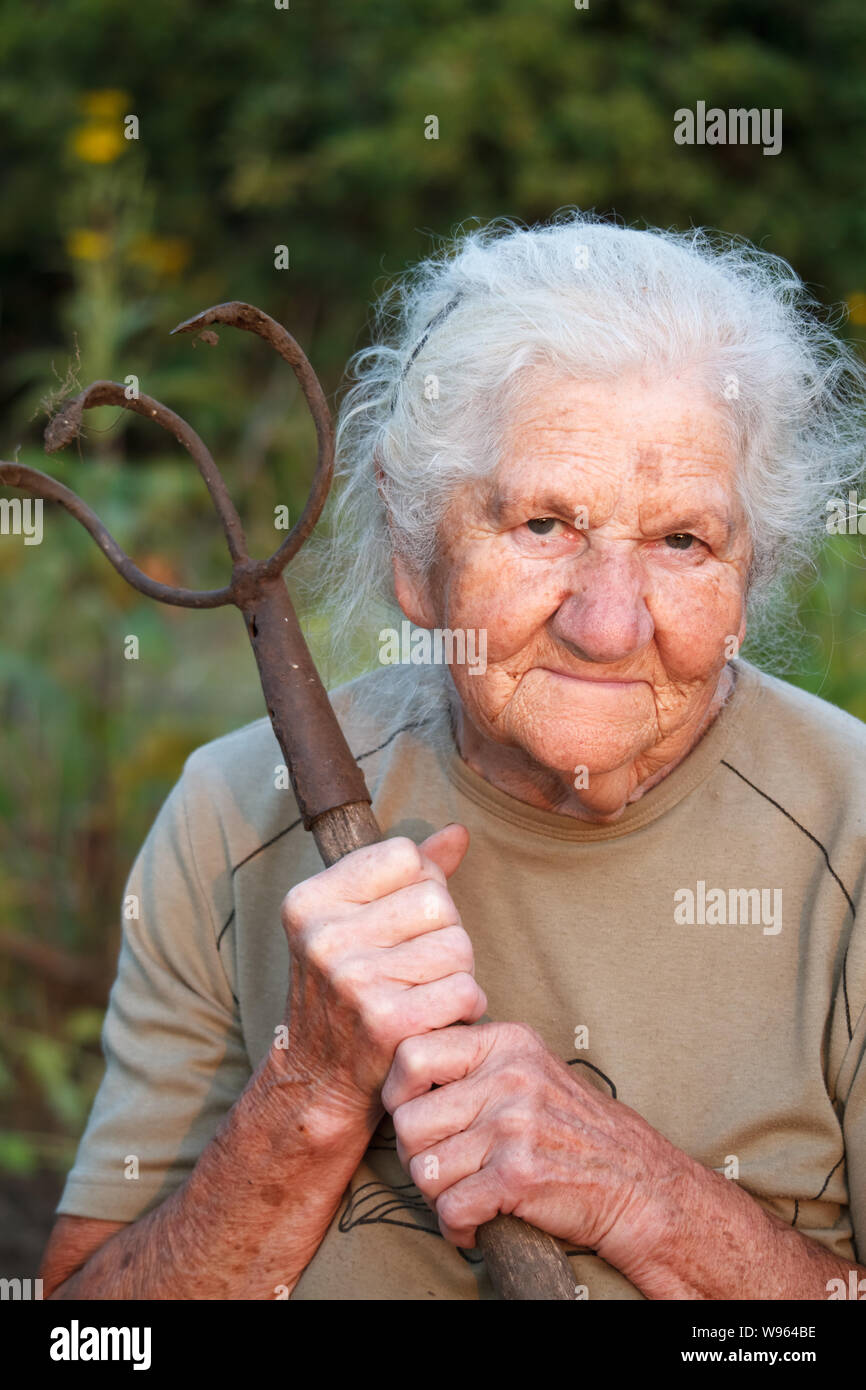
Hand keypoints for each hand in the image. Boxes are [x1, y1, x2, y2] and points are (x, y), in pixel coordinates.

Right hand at [277, 825, 486, 1128]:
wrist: (319, 1080)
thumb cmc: (346, 990)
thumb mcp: (356, 923)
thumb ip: (408, 873)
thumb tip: (459, 832)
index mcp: (310, 900)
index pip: (405, 856)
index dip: (421, 887)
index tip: (401, 925)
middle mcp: (323, 936)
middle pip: (437, 900)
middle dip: (444, 932)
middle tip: (417, 967)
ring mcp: (352, 980)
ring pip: (458, 944)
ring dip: (458, 972)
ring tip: (426, 992)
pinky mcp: (386, 1022)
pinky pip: (466, 990)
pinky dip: (467, 1007)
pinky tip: (439, 1018)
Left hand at [382, 1021, 675, 1258]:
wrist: (638, 1183)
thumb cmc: (572, 1130)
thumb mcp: (528, 1068)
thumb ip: (474, 1062)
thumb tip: (400, 1073)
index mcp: (506, 1041)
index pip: (412, 1053)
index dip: (399, 1093)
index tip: (415, 1114)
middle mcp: (509, 1075)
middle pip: (409, 1121)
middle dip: (417, 1156)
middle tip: (445, 1168)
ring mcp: (514, 1124)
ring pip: (424, 1170)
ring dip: (438, 1195)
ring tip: (464, 1194)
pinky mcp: (519, 1175)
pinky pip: (450, 1209)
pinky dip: (457, 1228)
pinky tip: (478, 1223)